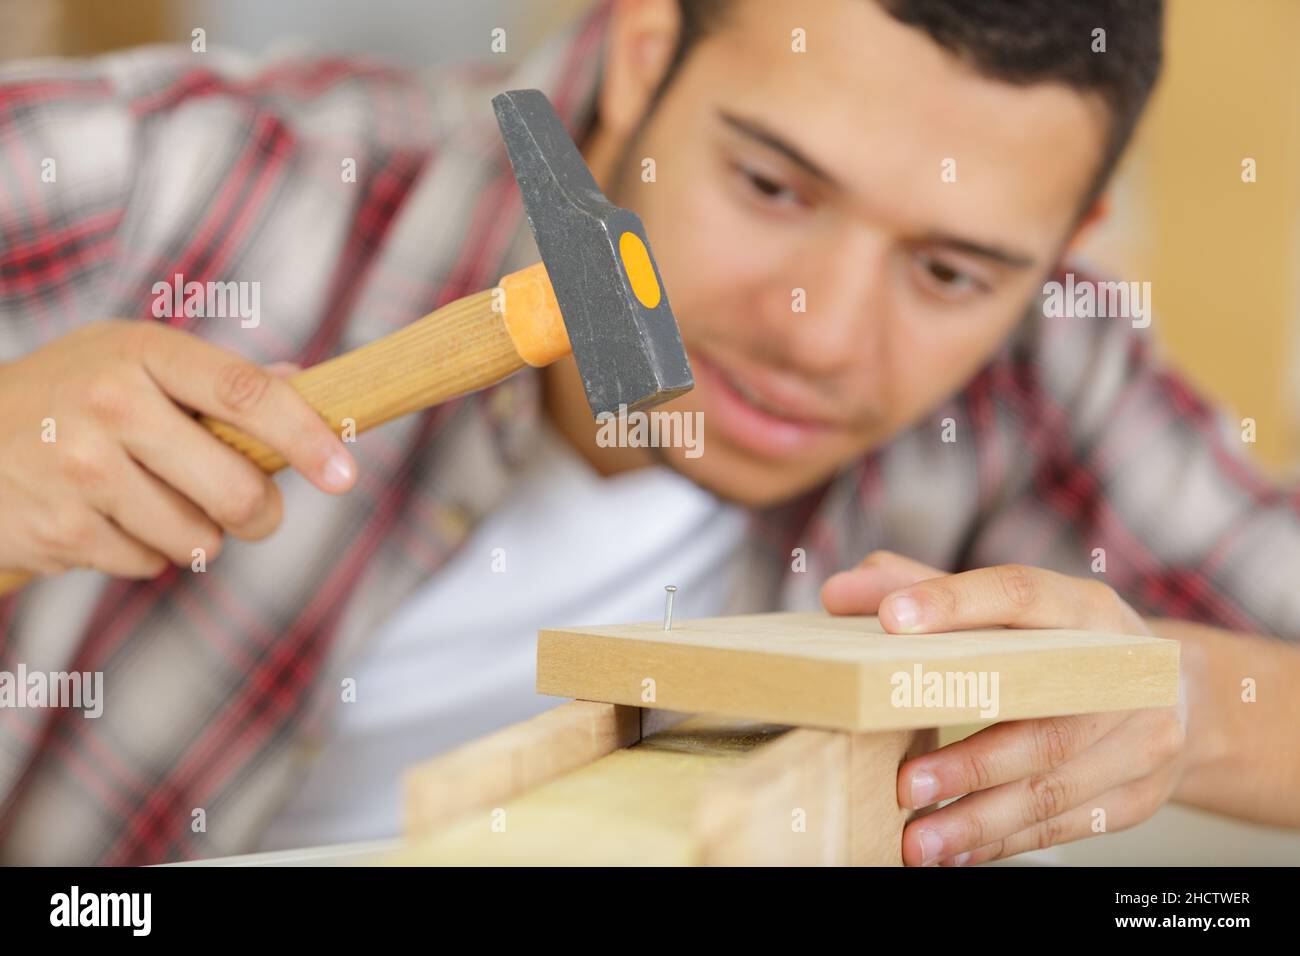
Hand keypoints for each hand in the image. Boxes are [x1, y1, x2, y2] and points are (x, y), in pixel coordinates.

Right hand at [0, 320, 355, 577]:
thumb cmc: (69, 395)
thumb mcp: (132, 360)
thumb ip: (218, 378)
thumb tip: (302, 383)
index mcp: (143, 353)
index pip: (246, 394)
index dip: (306, 437)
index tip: (346, 474)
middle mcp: (111, 405)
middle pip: (237, 491)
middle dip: (262, 514)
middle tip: (256, 514)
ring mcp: (81, 470)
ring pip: (198, 540)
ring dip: (193, 535)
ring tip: (151, 502)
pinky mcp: (59, 528)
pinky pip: (147, 565)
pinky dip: (141, 553)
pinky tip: (104, 519)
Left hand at [821, 551, 1187, 865]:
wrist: (1174, 696)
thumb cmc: (1062, 645)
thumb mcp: (1008, 608)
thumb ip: (922, 588)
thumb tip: (838, 594)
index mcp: (1085, 609)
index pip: (1020, 596)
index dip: (956, 604)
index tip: (893, 620)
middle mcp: (1125, 671)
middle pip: (1045, 718)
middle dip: (971, 758)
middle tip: (905, 783)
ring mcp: (1141, 738)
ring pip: (1054, 785)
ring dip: (980, 818)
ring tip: (918, 840)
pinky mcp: (1139, 795)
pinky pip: (1064, 825)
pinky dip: (1003, 841)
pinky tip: (954, 852)